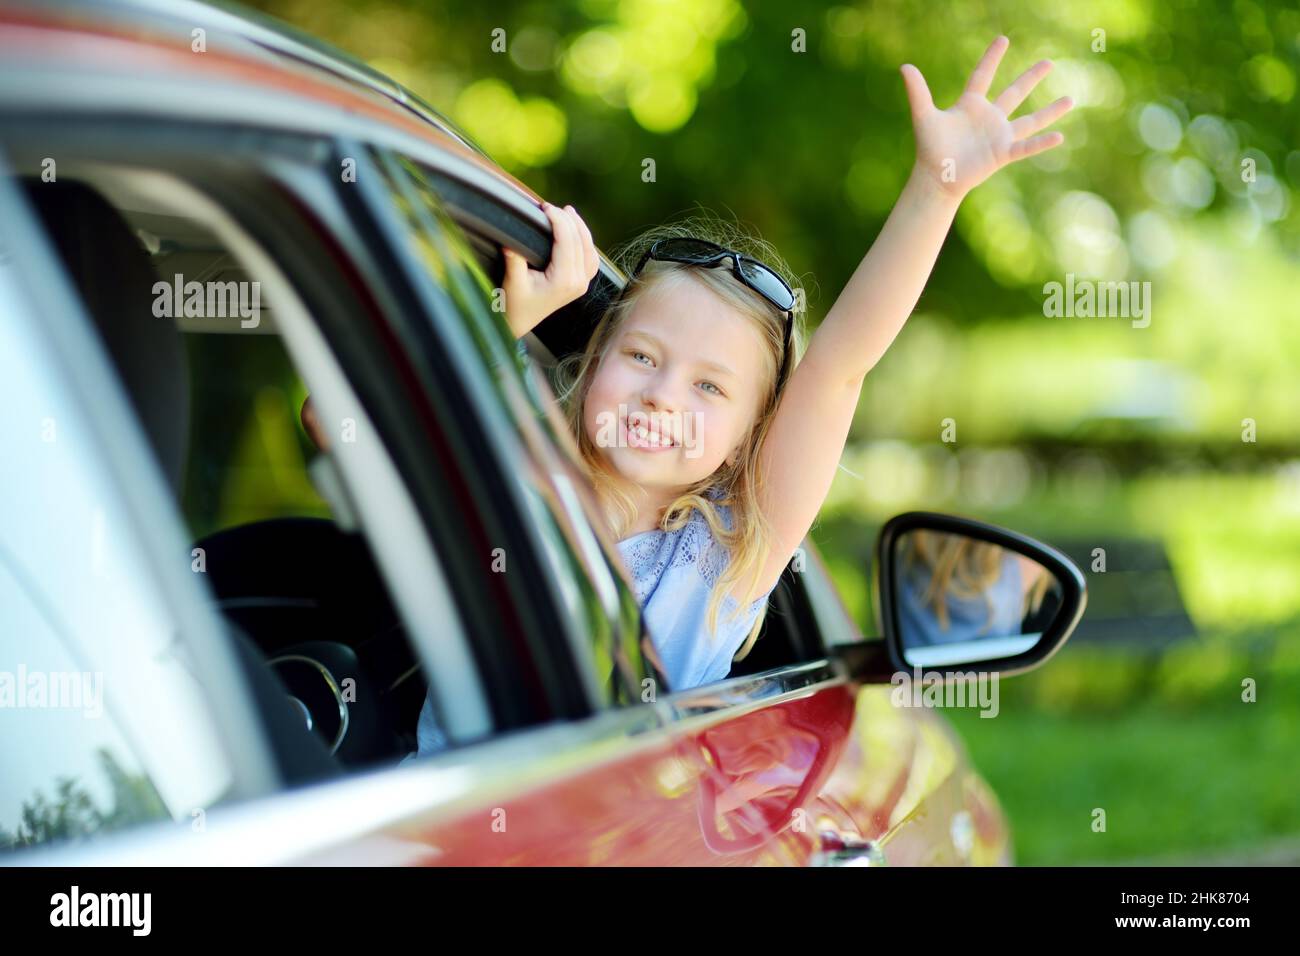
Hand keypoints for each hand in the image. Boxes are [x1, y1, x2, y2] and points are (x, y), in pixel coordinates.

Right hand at [502, 201, 598, 336]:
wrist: (519, 322)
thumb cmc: (514, 304)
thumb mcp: (512, 282)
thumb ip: (514, 261)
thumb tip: (510, 240)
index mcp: (564, 280)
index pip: (567, 241)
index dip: (558, 220)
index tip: (545, 207)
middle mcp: (578, 282)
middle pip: (580, 242)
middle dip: (567, 220)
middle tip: (552, 207)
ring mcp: (581, 284)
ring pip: (589, 249)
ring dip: (580, 228)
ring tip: (568, 212)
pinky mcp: (580, 284)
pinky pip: (590, 259)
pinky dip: (585, 242)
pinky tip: (576, 231)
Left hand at [901, 35, 1072, 198]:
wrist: (936, 178)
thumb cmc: (929, 149)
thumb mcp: (924, 117)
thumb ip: (918, 92)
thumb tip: (904, 66)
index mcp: (970, 106)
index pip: (983, 76)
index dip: (991, 58)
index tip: (1003, 40)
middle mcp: (988, 118)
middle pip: (1014, 93)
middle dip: (1031, 78)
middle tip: (1048, 62)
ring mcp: (998, 136)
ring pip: (1030, 120)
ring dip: (1050, 111)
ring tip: (1070, 99)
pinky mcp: (1002, 154)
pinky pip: (1026, 146)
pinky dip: (1041, 142)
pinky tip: (1060, 136)